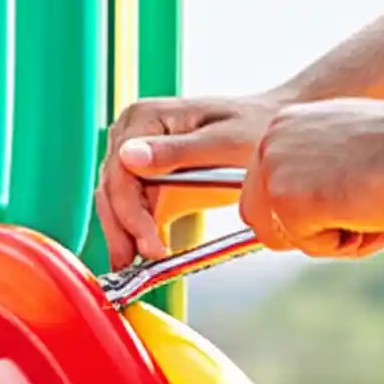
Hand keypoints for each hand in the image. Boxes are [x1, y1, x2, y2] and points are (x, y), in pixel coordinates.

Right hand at [95, 92, 289, 268]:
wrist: (270, 126)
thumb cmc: (253, 125)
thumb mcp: (221, 139)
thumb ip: (176, 150)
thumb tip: (128, 156)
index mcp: (145, 117)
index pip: (121, 171)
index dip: (130, 211)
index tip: (148, 241)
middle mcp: (133, 134)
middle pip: (112, 188)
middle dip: (122, 229)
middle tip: (135, 263)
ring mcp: (139, 157)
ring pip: (116, 202)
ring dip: (123, 235)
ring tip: (133, 266)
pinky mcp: (151, 179)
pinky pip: (134, 209)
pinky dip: (135, 233)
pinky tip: (138, 254)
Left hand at [238, 98, 383, 257]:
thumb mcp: (357, 146)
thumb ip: (326, 165)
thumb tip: (315, 195)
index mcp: (289, 121)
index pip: (268, 184)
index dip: (305, 209)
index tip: (347, 202)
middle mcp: (272, 138)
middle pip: (259, 214)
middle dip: (307, 229)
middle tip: (359, 216)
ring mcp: (274, 168)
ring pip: (282, 235)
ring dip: (328, 237)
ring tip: (371, 214)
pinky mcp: (285, 199)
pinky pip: (304, 246)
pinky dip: (340, 245)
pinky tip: (370, 217)